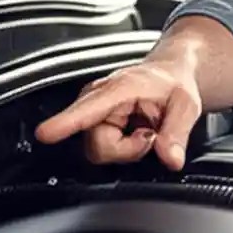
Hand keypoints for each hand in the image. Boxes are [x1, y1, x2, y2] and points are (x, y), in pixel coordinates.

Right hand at [34, 60, 202, 169]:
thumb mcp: (187, 104)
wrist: (169, 74)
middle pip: (97, 145)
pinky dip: (123, 149)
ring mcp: (93, 113)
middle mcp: (98, 99)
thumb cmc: (173, 83)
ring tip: (145, 131)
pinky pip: (102, 150)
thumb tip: (170, 158)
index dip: (65, 123)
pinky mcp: (93, 124)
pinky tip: (135, 133)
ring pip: (99, 151)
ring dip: (126, 150)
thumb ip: (177, 132)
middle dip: (128, 150)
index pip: (87, 109)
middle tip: (151, 134)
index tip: (45, 133)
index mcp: (119, 88)